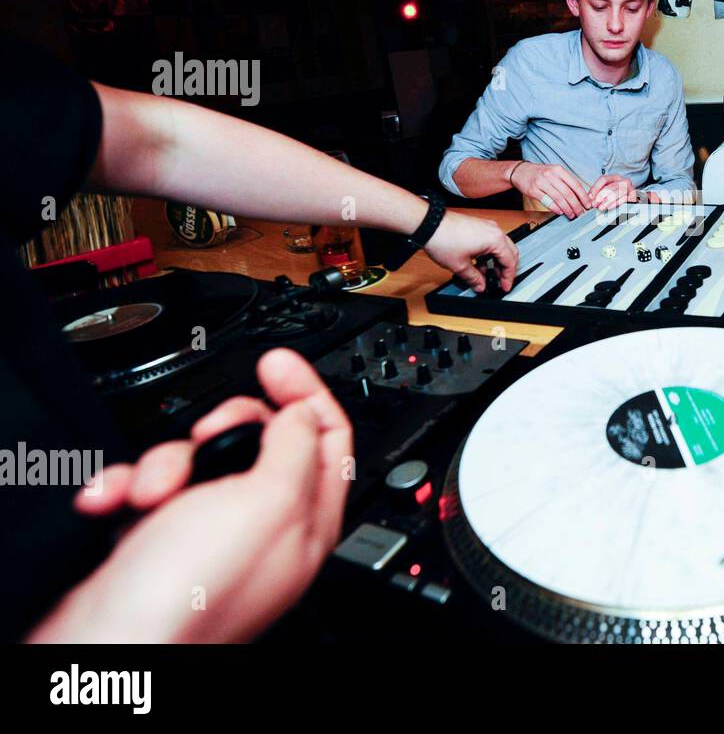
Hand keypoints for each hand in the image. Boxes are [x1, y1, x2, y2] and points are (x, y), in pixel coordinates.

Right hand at [29, 350, 351, 642]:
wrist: (107, 647)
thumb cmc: (194, 593)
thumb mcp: (269, 500)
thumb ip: (296, 448)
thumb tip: (303, 413)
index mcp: (306, 521)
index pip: (330, 441)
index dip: (307, 393)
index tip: (277, 362)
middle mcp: (261, 529)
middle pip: (257, 442)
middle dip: (222, 427)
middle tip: (207, 438)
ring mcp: (206, 537)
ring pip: (194, 462)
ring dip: (164, 464)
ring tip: (151, 494)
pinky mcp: (154, 544)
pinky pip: (144, 491)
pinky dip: (123, 488)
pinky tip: (113, 502)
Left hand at [425, 210, 517, 292]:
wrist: (429, 223)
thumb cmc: (443, 239)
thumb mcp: (460, 266)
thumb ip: (474, 279)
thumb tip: (480, 286)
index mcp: (495, 239)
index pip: (510, 262)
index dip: (508, 278)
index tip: (505, 287)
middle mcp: (494, 230)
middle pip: (509, 253)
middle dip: (505, 269)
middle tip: (500, 282)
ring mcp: (486, 226)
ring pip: (500, 247)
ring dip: (496, 262)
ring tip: (486, 275)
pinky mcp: (478, 225)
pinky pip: (491, 241)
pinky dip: (489, 254)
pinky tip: (479, 264)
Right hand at [510, 161, 591, 218]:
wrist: (520, 171)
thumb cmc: (540, 173)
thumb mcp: (554, 172)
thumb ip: (565, 182)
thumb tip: (579, 197)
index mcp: (559, 170)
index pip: (575, 184)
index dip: (583, 196)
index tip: (587, 205)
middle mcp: (551, 175)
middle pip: (568, 193)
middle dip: (576, 206)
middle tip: (581, 213)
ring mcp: (541, 182)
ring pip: (559, 198)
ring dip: (567, 209)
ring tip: (572, 215)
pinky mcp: (533, 190)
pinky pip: (547, 201)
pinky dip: (555, 208)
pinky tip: (560, 212)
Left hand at [588, 174, 638, 210]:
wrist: (636, 199)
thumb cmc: (619, 195)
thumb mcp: (609, 191)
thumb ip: (599, 194)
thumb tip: (589, 200)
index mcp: (615, 177)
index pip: (603, 179)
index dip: (595, 188)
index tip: (589, 197)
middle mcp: (623, 180)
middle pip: (610, 186)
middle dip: (600, 196)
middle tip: (594, 204)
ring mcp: (630, 188)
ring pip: (617, 193)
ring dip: (607, 201)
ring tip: (600, 207)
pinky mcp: (634, 196)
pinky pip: (624, 199)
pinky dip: (616, 204)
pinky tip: (609, 207)